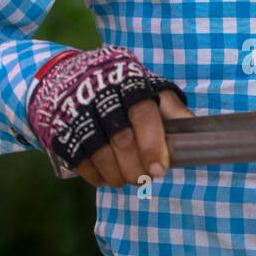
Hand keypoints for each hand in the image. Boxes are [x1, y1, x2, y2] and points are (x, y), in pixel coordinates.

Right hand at [27, 46, 192, 187]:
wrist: (67, 76)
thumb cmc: (120, 88)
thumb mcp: (148, 86)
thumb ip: (170, 108)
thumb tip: (195, 132)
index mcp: (129, 82)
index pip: (143, 115)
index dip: (153, 145)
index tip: (159, 169)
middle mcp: (101, 95)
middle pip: (121, 140)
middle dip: (136, 167)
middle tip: (145, 178)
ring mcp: (77, 113)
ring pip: (100, 154)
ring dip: (117, 175)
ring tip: (127, 180)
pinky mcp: (61, 131)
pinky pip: (79, 161)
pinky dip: (95, 176)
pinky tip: (106, 178)